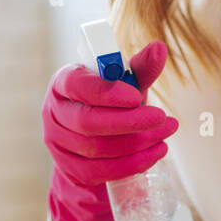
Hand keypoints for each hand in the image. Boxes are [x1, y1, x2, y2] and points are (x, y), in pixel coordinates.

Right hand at [41, 40, 178, 220]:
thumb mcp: (124, 84)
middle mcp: (55, 112)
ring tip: (166, 132)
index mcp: (64, 82)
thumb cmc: (111, 103)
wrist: (95, 138)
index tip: (136, 97)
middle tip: (161, 117)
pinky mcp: (69, 168)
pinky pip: (100, 171)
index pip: (78, 85)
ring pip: (96, 149)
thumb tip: (159, 48)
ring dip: (137, 143)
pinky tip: (155, 153)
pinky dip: (131, 164)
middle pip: (87, 122)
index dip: (106, 93)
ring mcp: (58, 143)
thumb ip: (140, 68)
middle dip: (128, 122)